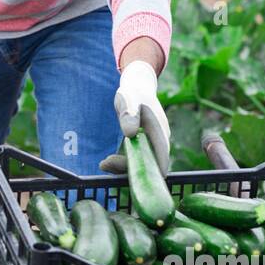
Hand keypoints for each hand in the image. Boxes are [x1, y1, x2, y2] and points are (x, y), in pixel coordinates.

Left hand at [110, 59, 170, 175]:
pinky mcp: (144, 146)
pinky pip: (136, 161)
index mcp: (160, 132)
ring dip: (123, 168)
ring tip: (103, 163)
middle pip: (150, 167)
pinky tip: (106, 162)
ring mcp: (152, 145)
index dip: (151, 174)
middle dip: (130, 170)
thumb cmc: (133, 93)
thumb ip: (130, 115)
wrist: (136, 88)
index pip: (161, 160)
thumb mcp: (129, 101)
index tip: (130, 177)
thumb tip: (130, 133)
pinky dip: (123, 163)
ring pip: (142, 165)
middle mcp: (159, 142)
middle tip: (105, 164)